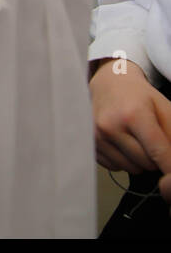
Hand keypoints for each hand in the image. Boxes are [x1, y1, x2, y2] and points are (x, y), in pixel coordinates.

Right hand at [90, 58, 170, 175]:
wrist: (108, 84)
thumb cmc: (139, 96)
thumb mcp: (165, 108)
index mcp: (133, 114)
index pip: (158, 152)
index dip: (170, 166)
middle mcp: (111, 125)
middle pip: (146, 163)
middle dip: (156, 158)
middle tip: (154, 143)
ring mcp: (97, 135)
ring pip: (131, 168)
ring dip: (139, 161)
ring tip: (138, 141)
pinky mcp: (90, 143)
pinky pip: (115, 167)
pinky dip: (124, 160)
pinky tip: (123, 143)